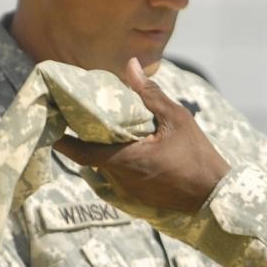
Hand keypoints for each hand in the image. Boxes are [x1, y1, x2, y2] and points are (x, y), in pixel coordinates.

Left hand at [54, 58, 231, 212]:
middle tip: (76, 118)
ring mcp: (127, 193)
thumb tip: (130, 65)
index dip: (62, 139)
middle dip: (82, 140)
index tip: (52, 123)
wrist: (214, 196)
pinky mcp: (136, 201)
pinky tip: (123, 152)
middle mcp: (120, 179)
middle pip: (88, 159)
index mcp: (125, 159)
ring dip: (99, 153)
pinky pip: (115, 181)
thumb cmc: (198, 156)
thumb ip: (150, 94)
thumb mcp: (177, 119)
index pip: (80, 151)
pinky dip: (114, 166)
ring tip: (100, 132)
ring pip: (101, 171)